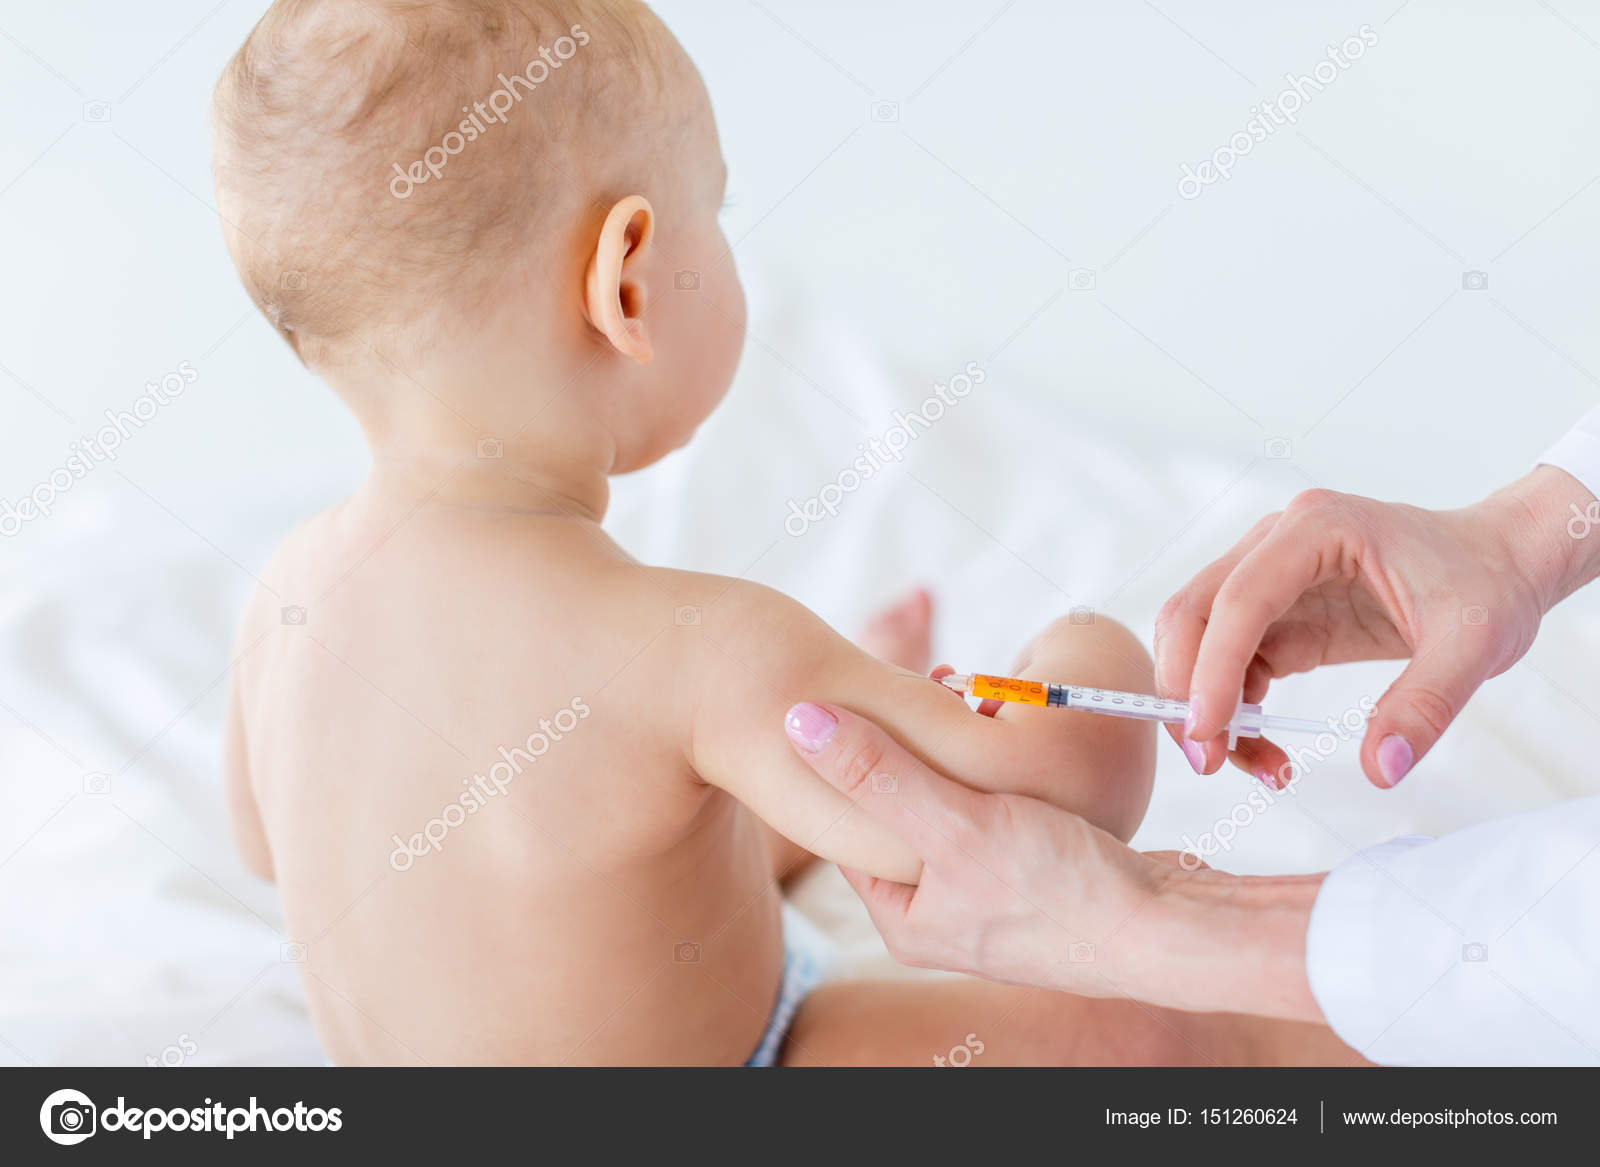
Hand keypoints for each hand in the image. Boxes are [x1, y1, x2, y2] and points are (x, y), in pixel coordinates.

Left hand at [782, 700, 1322, 1019]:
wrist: (1172, 929)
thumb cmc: (1061, 888)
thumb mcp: (956, 823)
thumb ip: (875, 772)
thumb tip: (793, 719)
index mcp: (905, 918)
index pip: (850, 829)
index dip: (848, 760)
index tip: (850, 699)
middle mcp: (944, 913)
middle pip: (901, 813)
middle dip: (908, 749)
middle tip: (920, 686)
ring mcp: (994, 895)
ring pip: (952, 804)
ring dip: (955, 752)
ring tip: (961, 693)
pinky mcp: (1040, 872)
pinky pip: (998, 809)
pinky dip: (997, 771)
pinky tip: (1010, 728)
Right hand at [1156, 468, 1595, 786]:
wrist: (1501, 564)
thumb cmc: (1487, 584)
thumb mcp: (1473, 647)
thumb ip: (1424, 706)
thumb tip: (1381, 769)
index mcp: (1318, 528)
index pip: (1240, 599)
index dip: (1213, 668)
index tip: (1208, 734)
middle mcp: (1278, 542)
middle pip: (1194, 613)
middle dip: (1186, 688)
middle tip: (1205, 759)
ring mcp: (1272, 576)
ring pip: (1200, 640)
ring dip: (1205, 705)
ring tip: (1251, 765)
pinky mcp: (1279, 612)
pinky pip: (1232, 662)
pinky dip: (1233, 709)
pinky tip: (1265, 746)